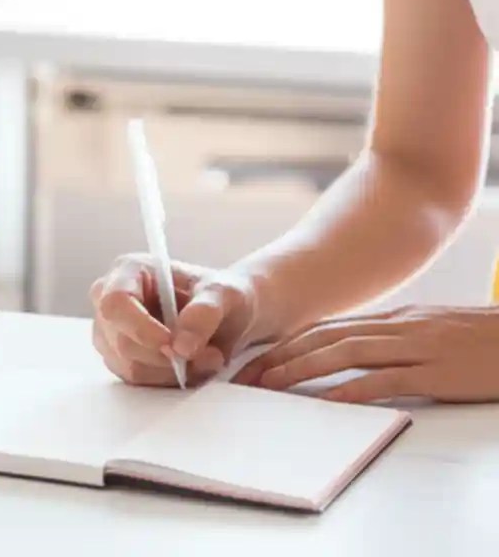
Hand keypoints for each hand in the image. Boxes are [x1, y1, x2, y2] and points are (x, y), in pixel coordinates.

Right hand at [90, 254, 260, 386]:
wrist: (226, 316)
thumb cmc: (220, 296)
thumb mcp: (226, 295)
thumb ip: (205, 313)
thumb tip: (181, 346)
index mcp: (128, 271)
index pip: (116, 303)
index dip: (140, 328)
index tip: (174, 345)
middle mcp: (110, 301)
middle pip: (121, 341)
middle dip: (167, 357)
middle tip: (210, 355)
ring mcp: (110, 333)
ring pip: (129, 367)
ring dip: (171, 372)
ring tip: (205, 359)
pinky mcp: (119, 359)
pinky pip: (137, 381)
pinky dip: (168, 380)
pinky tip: (188, 367)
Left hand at [232, 306, 498, 402]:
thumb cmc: (485, 340)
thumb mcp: (432, 332)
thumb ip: (394, 340)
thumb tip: (353, 354)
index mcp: (394, 320)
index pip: (327, 328)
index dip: (287, 344)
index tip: (255, 362)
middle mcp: (398, 328)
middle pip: (325, 337)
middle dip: (280, 356)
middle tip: (246, 377)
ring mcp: (417, 348)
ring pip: (346, 353)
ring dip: (302, 369)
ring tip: (269, 386)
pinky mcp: (437, 372)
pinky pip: (386, 380)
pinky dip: (351, 389)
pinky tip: (325, 401)